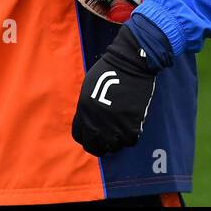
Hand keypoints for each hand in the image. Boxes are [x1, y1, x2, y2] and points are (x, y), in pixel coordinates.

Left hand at [71, 23, 157, 155]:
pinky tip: (130, 129)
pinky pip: (129, 141)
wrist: (130, 63)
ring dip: (116, 142)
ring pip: (113, 146)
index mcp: (83, 111)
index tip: (93, 136)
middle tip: (107, 142)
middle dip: (99, 145)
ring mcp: (114, 125)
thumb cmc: (109, 71)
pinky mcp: (131, 125)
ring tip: (120, 133)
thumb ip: (87, 107)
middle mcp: (96, 122)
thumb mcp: (88, 88)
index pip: (79, 136)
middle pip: (94, 146)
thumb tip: (89, 122)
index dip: (86, 137)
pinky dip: (130, 138)